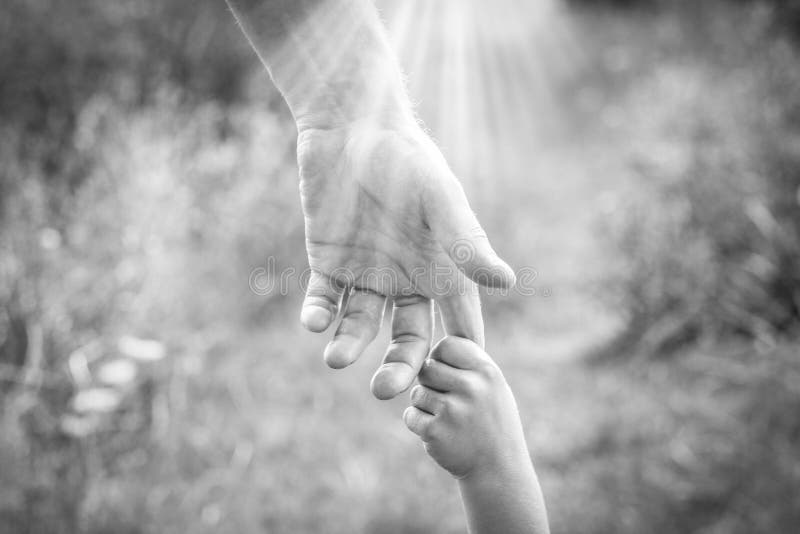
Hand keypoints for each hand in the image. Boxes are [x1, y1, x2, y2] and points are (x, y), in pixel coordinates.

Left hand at [296, 119, 514, 399]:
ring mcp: (366, 274)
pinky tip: (314, 322)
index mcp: (439, 268)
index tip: (462, 389)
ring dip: (349, 344)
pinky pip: (323, 298)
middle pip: (406, 337)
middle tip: (386, 392)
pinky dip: (318, 313)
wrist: (352, 126)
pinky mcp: (329, 262)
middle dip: (400, 366)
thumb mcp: (439, 199)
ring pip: (359, 324)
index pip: (457, 321)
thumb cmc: (406, 157)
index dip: (460, 353)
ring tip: (336, 359)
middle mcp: (405, 278)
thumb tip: (507, 282)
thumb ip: (466, 242)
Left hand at [403, 336, 528, 478]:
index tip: (448, 373)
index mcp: (487, 372)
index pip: (447, 345)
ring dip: (425, 405)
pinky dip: (419, 424)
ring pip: (417, 393)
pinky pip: (410, 415)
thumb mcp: (493, 386)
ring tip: (448, 419)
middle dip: (431, 383)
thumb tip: (432, 348)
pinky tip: (440, 433)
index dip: (441, 358)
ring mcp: (452, 410)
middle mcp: (471, 388)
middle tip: (447, 400)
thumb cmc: (492, 421)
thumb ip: (467, 364)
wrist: (498, 469)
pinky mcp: (436, 432)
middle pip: (427, 368)